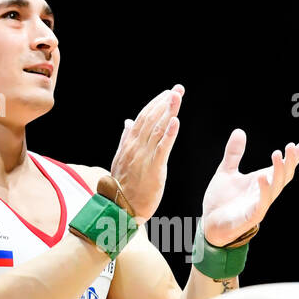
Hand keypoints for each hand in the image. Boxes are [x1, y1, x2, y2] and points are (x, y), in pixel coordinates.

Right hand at [108, 84, 183, 219]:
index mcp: (129, 144)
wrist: (120, 209)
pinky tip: (176, 121)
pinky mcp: (154, 169)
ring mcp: (144, 158)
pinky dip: (169, 134)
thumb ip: (125, 139)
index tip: (167, 92)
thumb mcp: (121, 160)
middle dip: (164, 102)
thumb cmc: (123, 187)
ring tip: (177, 96)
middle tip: (178, 89)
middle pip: (151, 119)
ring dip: (168, 111)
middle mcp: (136, 148)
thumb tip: (128, 122)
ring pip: (157, 130)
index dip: (155, 104)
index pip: (143, 118)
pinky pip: (162, 149)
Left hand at [200, 130, 298, 245]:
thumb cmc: (221, 200)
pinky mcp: (251, 216)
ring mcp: (259, 205)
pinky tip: (262, 177)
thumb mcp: (226, 171)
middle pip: (284, 177)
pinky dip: (264, 190)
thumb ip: (234, 153)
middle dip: (289, 162)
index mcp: (262, 182)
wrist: (209, 222)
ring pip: (276, 189)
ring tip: (276, 155)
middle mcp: (264, 193)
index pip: (282, 169)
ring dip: (278, 172)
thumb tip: (239, 131)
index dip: (293, 158)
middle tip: (290, 147)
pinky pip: (262, 204)